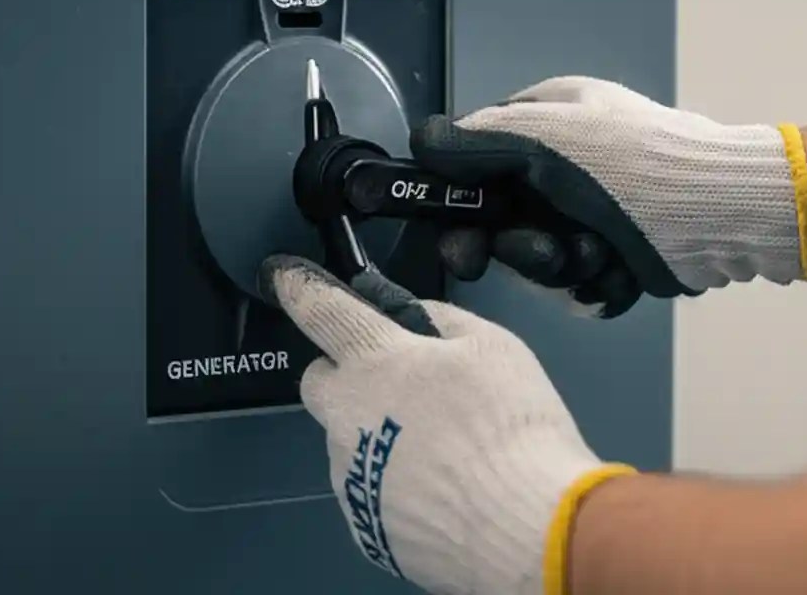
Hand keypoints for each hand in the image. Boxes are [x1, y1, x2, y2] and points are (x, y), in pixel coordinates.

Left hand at [259, 255, 634, 594]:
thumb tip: (416, 319)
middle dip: (346, 376)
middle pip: (318, 382)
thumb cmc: (513, 429)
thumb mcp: (494, 346)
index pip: (322, 312)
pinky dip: (394, 488)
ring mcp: (350, 478)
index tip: (282, 277)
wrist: (524, 529)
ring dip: (377, 438)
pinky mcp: (364, 527)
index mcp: (376, 362)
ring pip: (348, 442)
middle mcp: (347, 417)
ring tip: (444, 456)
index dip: (298, 288)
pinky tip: (441, 493)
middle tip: (400, 387)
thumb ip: (442, 322)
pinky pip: (368, 494)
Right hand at [412, 76, 806, 316]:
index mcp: (545, 122)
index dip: (462, 209)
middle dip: (526, 248)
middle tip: (550, 255)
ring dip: (569, 267)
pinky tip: (626, 271)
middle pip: (505, 224)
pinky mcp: (618, 254)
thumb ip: (479, 144)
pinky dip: (601, 284)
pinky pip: (580, 283)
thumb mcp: (552, 141)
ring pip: (541, 261)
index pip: (475, 167)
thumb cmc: (642, 169)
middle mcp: (564, 165)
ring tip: (604, 254)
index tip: (463, 245)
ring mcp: (592, 211)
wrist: (731, 216)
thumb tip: (421, 140)